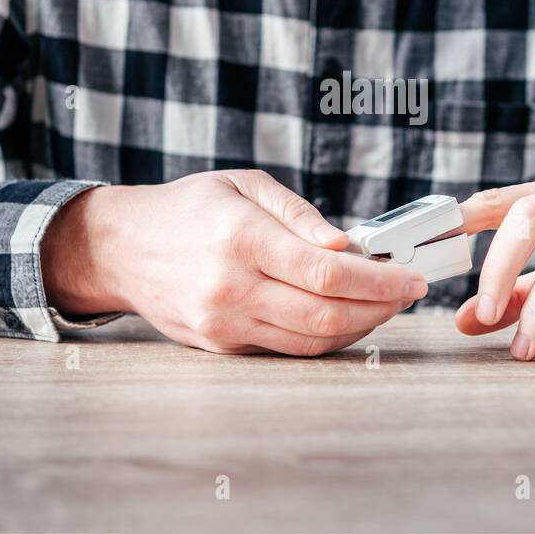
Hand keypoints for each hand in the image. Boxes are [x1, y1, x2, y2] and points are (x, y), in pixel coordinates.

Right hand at [42, 169, 428, 355]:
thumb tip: (348, 245)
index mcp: (240, 239)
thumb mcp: (245, 185)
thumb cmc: (189, 207)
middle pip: (326, 315)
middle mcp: (230, 288)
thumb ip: (300, 216)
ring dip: (359, 327)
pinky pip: (287, 348)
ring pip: (311, 340)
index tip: (413, 276)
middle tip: (409, 293)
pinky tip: (346, 316)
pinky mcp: (221, 346)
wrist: (121, 248)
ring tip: (384, 304)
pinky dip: (325, 336)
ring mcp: (224, 324)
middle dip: (381, 307)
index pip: (326, 273)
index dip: (380, 280)